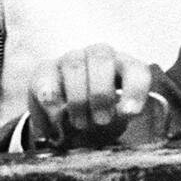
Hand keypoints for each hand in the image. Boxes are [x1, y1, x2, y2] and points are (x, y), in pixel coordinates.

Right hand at [28, 45, 151, 149]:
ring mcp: (71, 59)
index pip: (136, 70)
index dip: (135, 90)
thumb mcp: (115, 120)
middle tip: (101, 120)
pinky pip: (46, 78)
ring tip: (80, 124)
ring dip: (78, 99)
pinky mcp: (44, 70)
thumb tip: (121, 112)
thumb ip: (121, 116)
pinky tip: (57, 116)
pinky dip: (52, 100)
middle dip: (101, 93)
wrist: (67, 121)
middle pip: (102, 58)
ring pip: (74, 66)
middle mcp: (99, 56)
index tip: (130, 113)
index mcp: (124, 67)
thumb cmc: (100, 116)